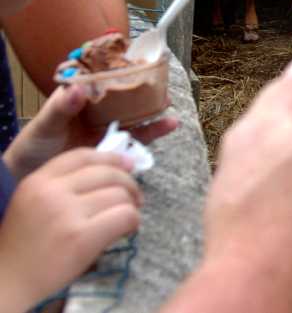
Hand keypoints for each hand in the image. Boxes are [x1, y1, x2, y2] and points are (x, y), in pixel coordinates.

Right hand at [0, 149, 140, 311]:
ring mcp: (66, 213)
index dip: (112, 158)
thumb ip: (64, 186)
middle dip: (129, 184)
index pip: (84, 156)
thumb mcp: (34, 203)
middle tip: (134, 199)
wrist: (7, 281)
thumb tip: (116, 169)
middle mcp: (51, 192)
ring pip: (120, 195)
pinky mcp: (81, 237)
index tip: (129, 165)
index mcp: (38, 181)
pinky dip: (133, 222)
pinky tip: (126, 230)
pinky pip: (125, 216)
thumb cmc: (25, 245)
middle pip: (108, 173)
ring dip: (131, 206)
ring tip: (126, 218)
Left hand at [2, 84, 176, 181]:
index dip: (123, 70)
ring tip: (169, 107)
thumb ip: (61, 108)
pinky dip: (153, 133)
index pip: (104, 79)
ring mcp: (108, 129)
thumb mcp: (44, 124)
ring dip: (153, 111)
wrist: (31, 176)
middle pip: (125, 96)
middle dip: (145, 90)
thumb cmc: (34, 146)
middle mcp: (98, 110)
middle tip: (162, 85)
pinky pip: (136, 139)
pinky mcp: (115, 148)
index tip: (140, 64)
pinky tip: (168, 126)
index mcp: (81, 98)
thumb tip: (81, 87)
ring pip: (135, 116)